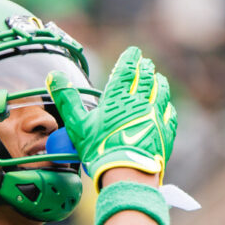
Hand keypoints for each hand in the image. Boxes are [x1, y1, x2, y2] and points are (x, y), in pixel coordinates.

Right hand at [47, 45, 176, 188]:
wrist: (127, 173)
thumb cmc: (99, 149)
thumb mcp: (77, 124)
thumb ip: (66, 99)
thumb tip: (54, 75)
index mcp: (118, 98)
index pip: (126, 70)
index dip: (130, 58)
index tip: (134, 51)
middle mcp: (140, 102)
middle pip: (146, 79)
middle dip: (145, 69)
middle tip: (146, 63)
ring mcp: (155, 116)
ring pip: (161, 93)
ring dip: (160, 84)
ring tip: (159, 79)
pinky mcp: (165, 132)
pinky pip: (170, 115)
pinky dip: (168, 108)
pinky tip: (167, 107)